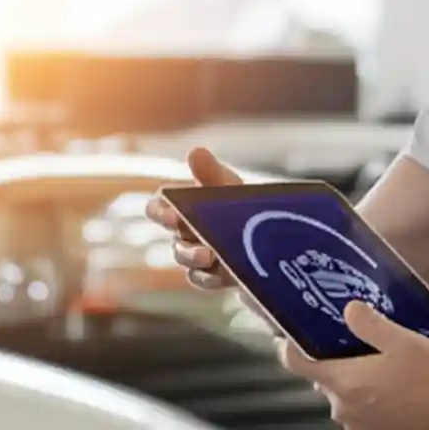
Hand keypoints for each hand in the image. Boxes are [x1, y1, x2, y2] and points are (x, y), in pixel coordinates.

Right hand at [147, 147, 241, 290]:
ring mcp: (195, 255)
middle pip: (172, 236)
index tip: (174, 213)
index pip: (158, 207)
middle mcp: (183, 231)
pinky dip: (209, 276)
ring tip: (209, 254)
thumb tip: (195, 151)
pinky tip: (222, 271)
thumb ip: (210, 172)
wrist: (271, 232)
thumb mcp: (227, 186)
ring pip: (183, 257)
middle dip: (180, 237)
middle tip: (186, 231)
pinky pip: (200, 278)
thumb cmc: (238, 202)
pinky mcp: (211, 274)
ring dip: (192, 255)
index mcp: (182, 206)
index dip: (161, 211)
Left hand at [277, 301, 428, 429]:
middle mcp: (343, 408)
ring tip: (383, 363)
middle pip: (323, 378)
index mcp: (344, 382)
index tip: (286, 332)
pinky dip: (370, 396)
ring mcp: (358, 425)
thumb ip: (371, 325)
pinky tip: (394, 385)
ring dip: (355, 379)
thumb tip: (349, 310)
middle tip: (355, 340)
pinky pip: (361, 409)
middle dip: (334, 360)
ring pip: (344, 394)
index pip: (296, 363)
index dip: (287, 345)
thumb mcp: (403, 342)